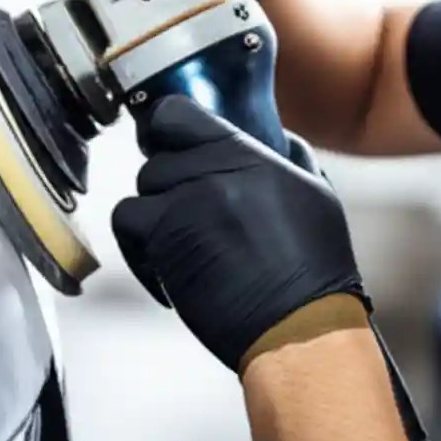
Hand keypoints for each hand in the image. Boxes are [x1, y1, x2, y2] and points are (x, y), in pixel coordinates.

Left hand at [112, 95, 367, 370]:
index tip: (167, 144)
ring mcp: (186, 200)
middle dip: (168, 185)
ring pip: (142, 186)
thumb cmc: (314, 273)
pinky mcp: (163, 236)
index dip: (164, 127)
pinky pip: (126, 219)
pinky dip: (137, 245)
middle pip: (158, 157)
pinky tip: (163, 268)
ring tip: (181, 244)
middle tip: (185, 215)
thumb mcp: (314, 198)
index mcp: (250, 155)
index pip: (178, 113)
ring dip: (155, 213)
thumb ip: (290, 160)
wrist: (301, 327)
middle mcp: (216, 169)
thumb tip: (277, 136)